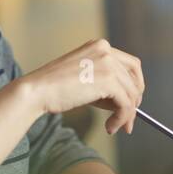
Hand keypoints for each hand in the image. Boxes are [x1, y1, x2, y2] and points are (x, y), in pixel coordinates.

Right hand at [20, 38, 144, 135]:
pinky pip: (126, 104)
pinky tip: (109, 127)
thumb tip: (126, 103)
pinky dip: (122, 119)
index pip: (131, 65)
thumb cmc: (55, 88)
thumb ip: (105, 84)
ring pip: (132, 94)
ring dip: (126, 115)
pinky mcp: (108, 80)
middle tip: (128, 120)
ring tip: (114, 127)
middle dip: (134, 101)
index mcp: (100, 46)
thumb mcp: (85, 78)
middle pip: (135, 78)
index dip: (134, 86)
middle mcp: (106, 50)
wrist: (37, 91)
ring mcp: (108, 63)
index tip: (130, 103)